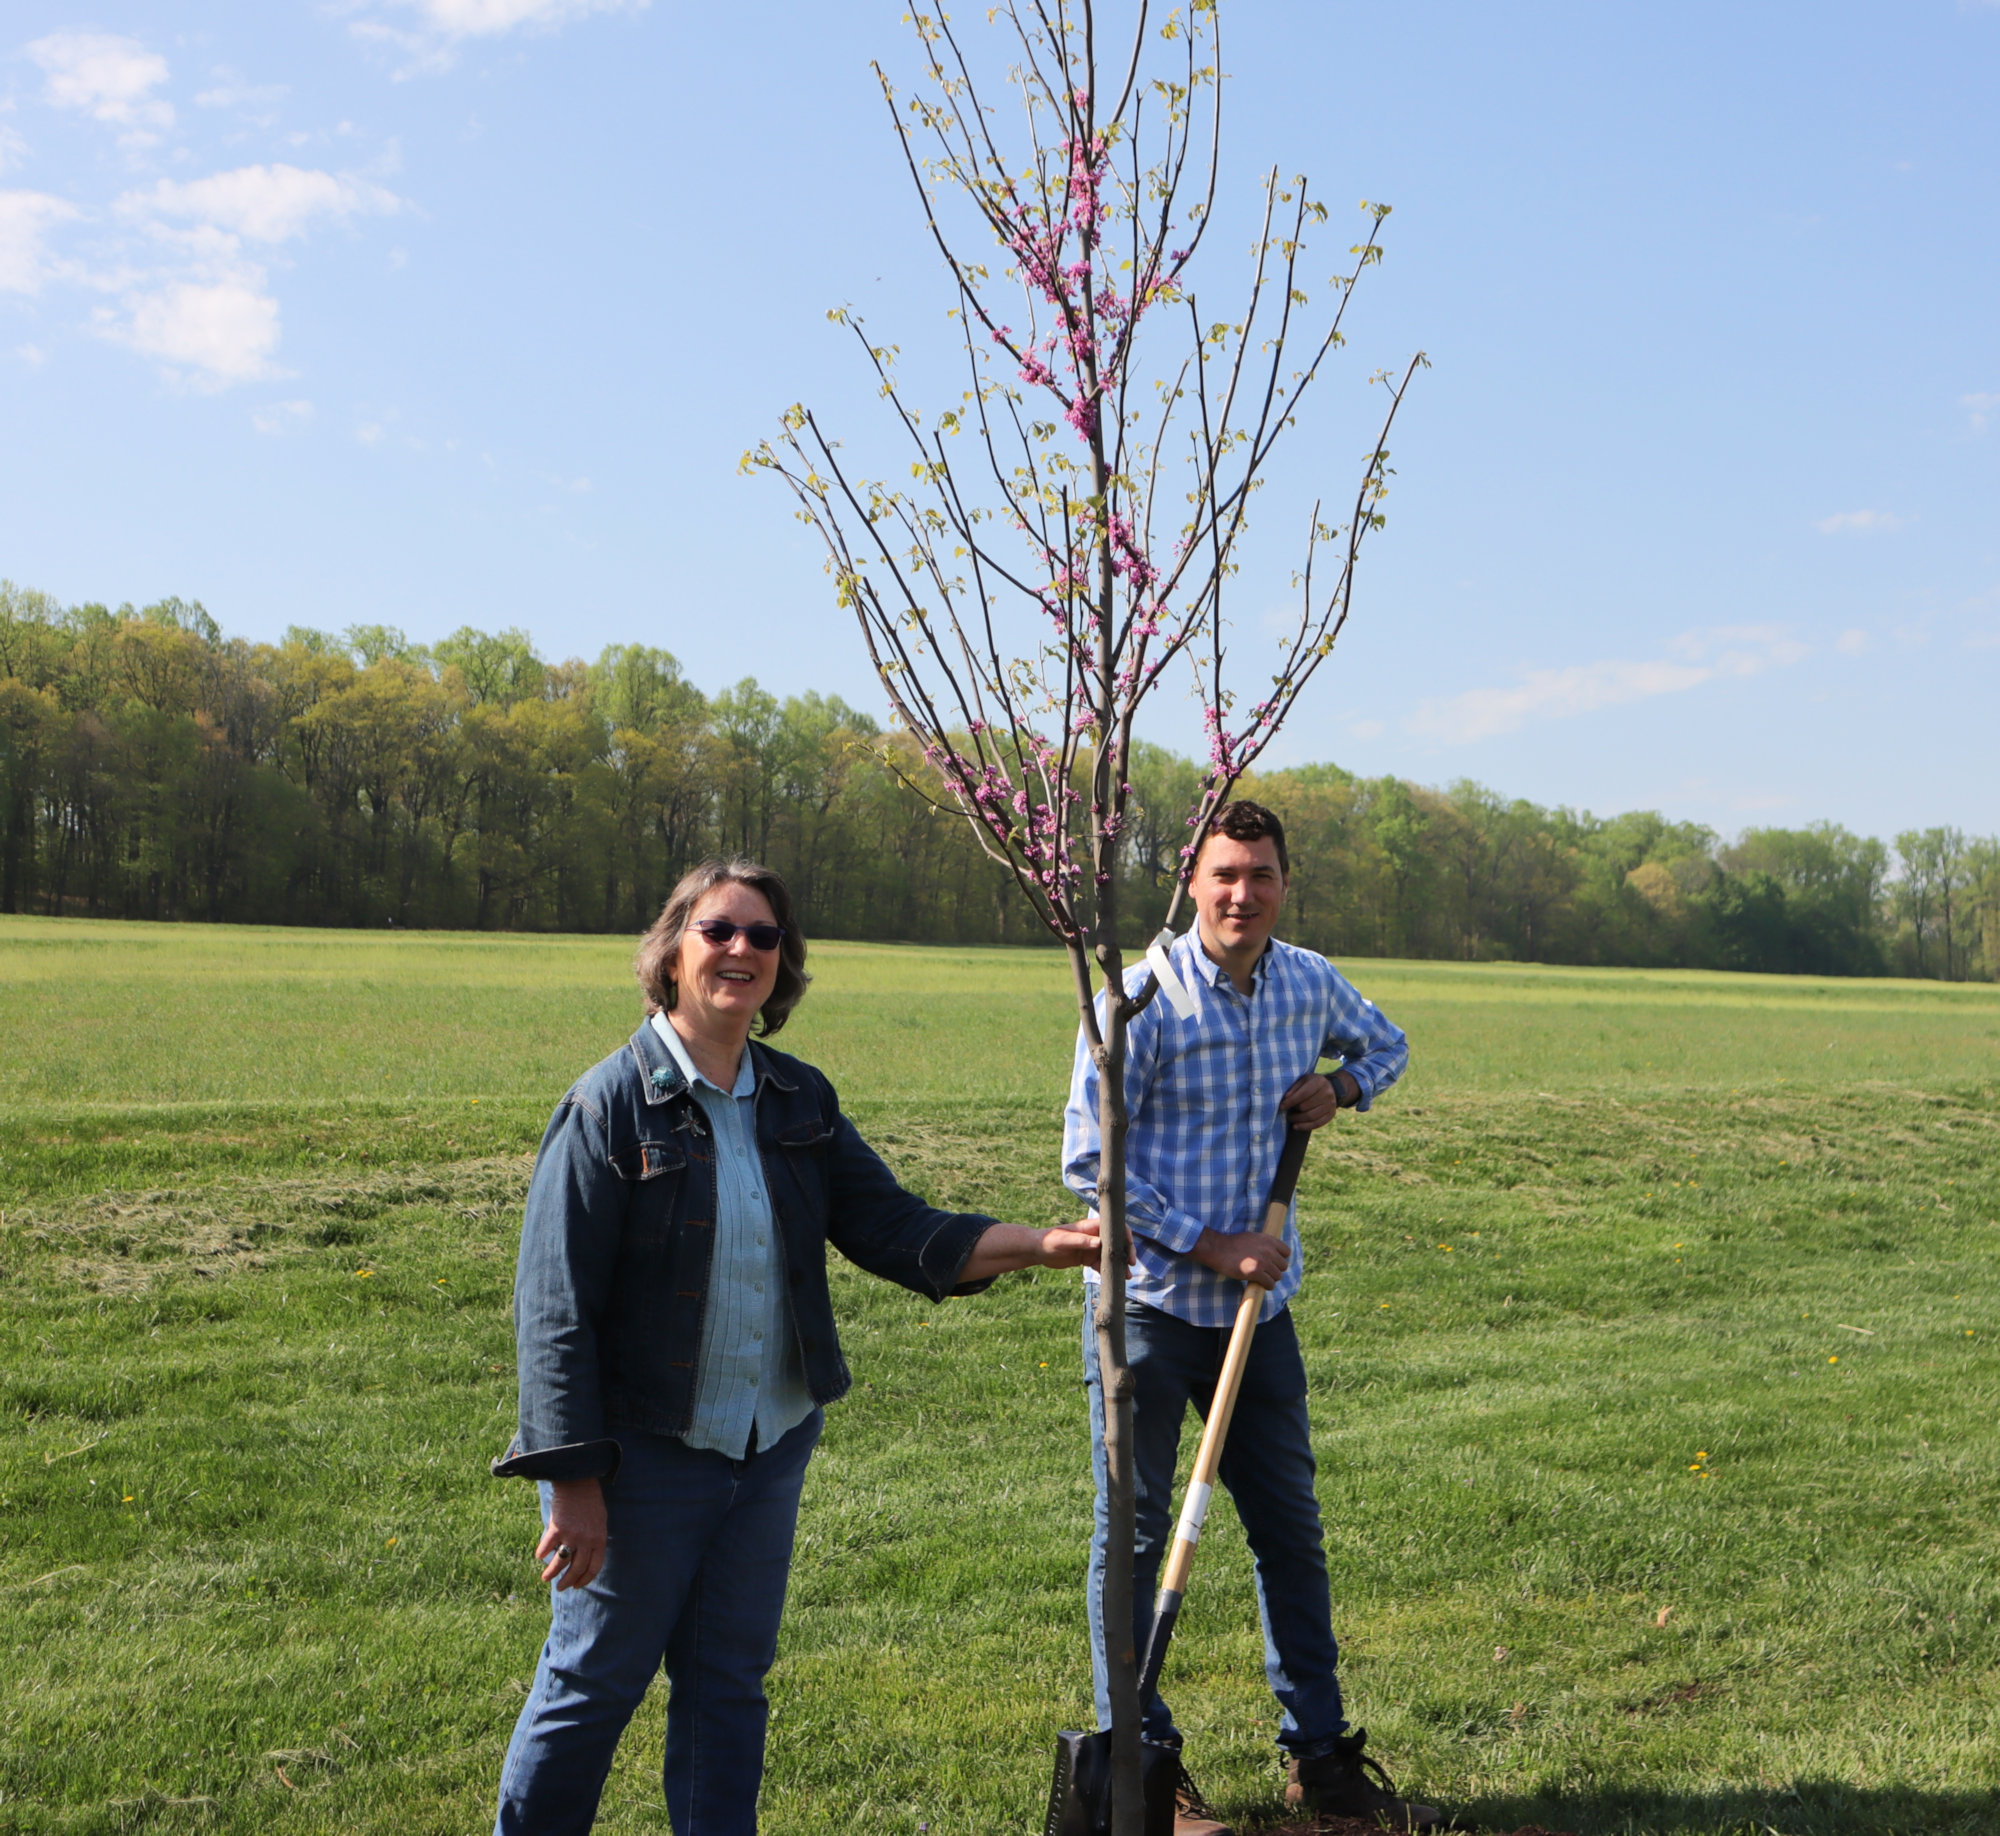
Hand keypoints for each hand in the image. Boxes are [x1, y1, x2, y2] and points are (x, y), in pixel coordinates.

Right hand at [536, 1478, 606, 1591]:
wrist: (578, 1482)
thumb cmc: (590, 1501)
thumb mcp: (599, 1521)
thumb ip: (595, 1539)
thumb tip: (586, 1557)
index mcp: (599, 1539)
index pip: (594, 1567)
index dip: (584, 1579)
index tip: (576, 1586)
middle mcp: (587, 1540)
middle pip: (577, 1569)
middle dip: (567, 1582)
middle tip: (560, 1587)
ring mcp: (572, 1534)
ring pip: (561, 1562)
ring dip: (552, 1573)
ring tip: (545, 1578)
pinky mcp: (557, 1528)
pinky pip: (547, 1547)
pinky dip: (542, 1553)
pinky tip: (540, 1556)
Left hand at [956, 1217, 1130, 1283]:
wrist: (1037, 1250)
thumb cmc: (1049, 1240)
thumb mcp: (1064, 1240)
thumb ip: (1081, 1241)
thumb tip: (1099, 1243)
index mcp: (1091, 1227)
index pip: (1115, 1227)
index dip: (1125, 1236)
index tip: (1129, 1249)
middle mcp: (1095, 1236)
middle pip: (1117, 1242)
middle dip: (1126, 1252)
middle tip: (1131, 1265)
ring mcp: (1092, 1248)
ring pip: (1111, 1256)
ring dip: (1119, 1265)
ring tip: (1126, 1277)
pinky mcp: (1087, 1258)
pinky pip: (1101, 1265)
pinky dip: (1108, 1272)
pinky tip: (1114, 1281)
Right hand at [1192, 1226, 1291, 1289]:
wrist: (1217, 1249)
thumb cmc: (1232, 1244)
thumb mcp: (1252, 1237)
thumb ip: (1264, 1244)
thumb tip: (1274, 1254)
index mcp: (1268, 1239)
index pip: (1286, 1252)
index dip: (1280, 1259)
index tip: (1272, 1262)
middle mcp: (1268, 1249)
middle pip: (1283, 1266)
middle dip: (1275, 1270)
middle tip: (1264, 1272)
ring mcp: (1262, 1261)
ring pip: (1278, 1276)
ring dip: (1270, 1279)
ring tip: (1260, 1278)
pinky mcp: (1256, 1272)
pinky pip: (1270, 1284)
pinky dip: (1266, 1286)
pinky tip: (1258, 1283)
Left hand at [1280, 1072, 1345, 1129]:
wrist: (1330, 1087)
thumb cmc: (1311, 1083)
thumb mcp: (1303, 1080)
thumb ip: (1294, 1088)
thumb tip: (1286, 1099)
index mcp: (1320, 1082)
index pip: (1303, 1094)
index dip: (1291, 1101)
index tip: (1281, 1106)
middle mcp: (1327, 1093)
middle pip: (1306, 1106)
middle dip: (1294, 1110)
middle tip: (1286, 1111)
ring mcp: (1331, 1105)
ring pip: (1311, 1116)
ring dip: (1298, 1119)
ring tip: (1290, 1118)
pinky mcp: (1331, 1114)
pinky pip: (1318, 1123)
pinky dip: (1305, 1127)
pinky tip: (1296, 1126)